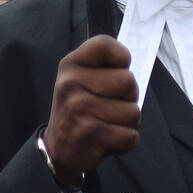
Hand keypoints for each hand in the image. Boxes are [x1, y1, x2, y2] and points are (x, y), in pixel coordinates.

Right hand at [42, 35, 140, 186]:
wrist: (59, 149)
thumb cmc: (81, 109)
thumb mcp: (82, 80)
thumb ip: (104, 67)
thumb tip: (132, 66)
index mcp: (71, 64)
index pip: (104, 44)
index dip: (121, 56)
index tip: (118, 70)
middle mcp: (71, 83)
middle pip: (128, 81)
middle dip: (129, 97)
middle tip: (112, 105)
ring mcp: (79, 108)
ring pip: (133, 112)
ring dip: (129, 123)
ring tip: (109, 124)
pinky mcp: (89, 133)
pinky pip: (130, 135)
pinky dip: (127, 141)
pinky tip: (109, 140)